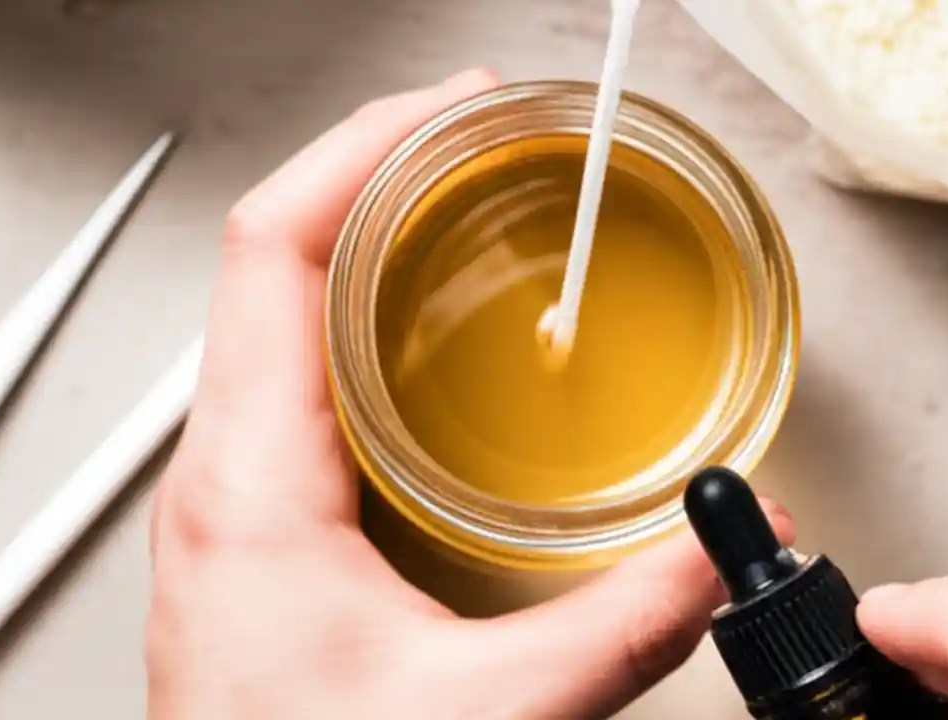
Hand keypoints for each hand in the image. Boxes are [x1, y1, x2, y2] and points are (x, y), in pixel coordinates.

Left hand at [144, 69, 796, 719]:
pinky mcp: (266, 525)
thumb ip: (622, 629)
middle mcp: (225, 473)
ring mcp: (239, 494)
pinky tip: (426, 333)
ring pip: (284, 313)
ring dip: (370, 241)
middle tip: (475, 138)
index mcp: (250, 485)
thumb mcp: (486, 714)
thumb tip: (722, 556)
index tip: (449, 113)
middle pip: (279, 257)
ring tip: (454, 202)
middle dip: (382, 175)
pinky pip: (302, 377)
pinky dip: (368, 321)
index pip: (275, 250)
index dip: (363, 155)